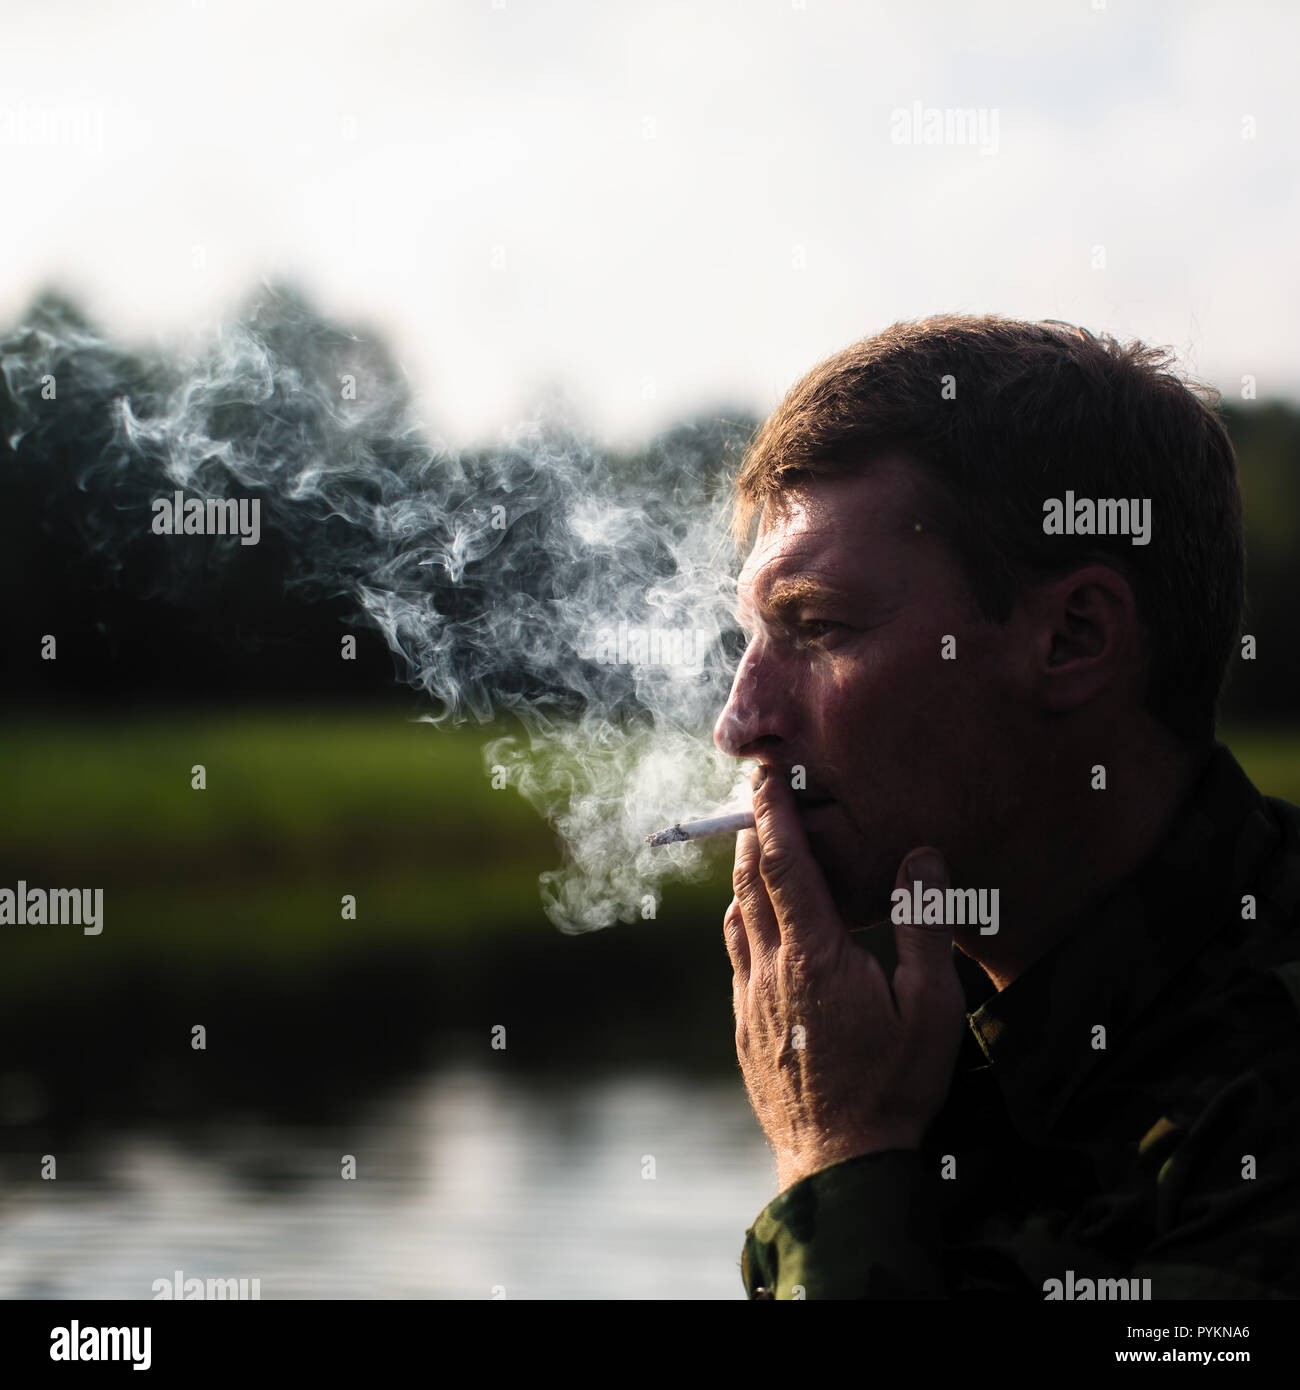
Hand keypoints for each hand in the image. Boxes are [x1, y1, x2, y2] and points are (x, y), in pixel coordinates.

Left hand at [725, 765, 967, 1190]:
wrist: (840, 1162)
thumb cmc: (895, 1085)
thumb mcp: (932, 1008)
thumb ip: (924, 926)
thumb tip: (920, 858)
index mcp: (815, 955)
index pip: (784, 864)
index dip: (773, 812)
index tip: (764, 772)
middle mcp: (771, 967)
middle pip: (749, 879)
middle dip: (753, 829)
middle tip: (761, 793)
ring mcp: (750, 997)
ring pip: (736, 914)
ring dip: (746, 872)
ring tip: (762, 843)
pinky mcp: (743, 1023)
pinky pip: (736, 952)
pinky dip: (744, 917)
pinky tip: (758, 917)